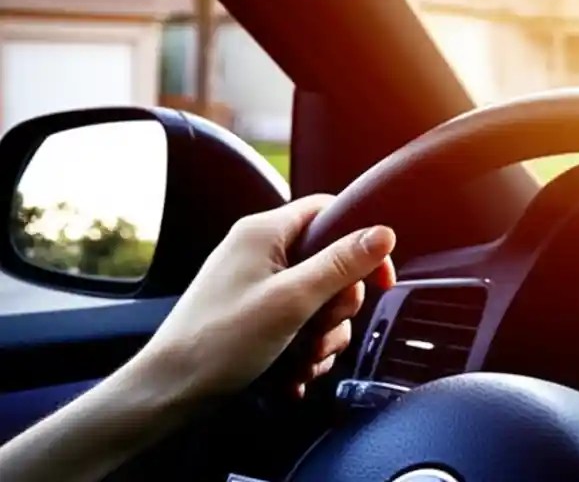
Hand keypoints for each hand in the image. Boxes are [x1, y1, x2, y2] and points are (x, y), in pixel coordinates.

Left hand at [138, 195, 395, 402]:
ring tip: (303, 358)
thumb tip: (383, 233)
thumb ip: (341, 264)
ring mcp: (258, 285)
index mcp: (265, 232)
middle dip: (337, 305)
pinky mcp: (257, 315)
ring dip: (323, 335)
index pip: (331, 212)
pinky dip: (305, 348)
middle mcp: (261, 252)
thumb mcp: (292, 300)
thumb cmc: (217, 342)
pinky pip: (301, 323)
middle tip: (321, 327)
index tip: (379, 279)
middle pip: (332, 263)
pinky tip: (295, 370)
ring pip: (321, 300)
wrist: (169, 391)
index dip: (362, 242)